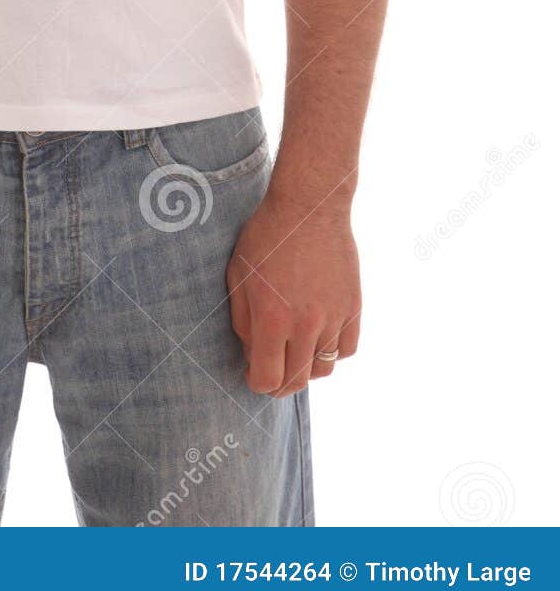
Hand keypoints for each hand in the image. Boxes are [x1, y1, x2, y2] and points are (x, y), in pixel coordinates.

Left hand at [225, 194, 360, 396]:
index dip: (258, 383)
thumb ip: (243, 322)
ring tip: (295, 353)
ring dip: (306, 368)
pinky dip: (331, 352)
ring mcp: (334, 317)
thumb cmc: (266, 237)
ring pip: (324, 369)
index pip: (268, 379)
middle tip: (272, 373)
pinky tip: (318, 337)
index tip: (254, 375)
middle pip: (297, 381)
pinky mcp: (353, 307)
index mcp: (273, 319)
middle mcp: (306, 325)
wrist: (309, 206)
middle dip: (280, 384)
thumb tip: (253, 355)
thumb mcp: (238, 277)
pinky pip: (346, 350)